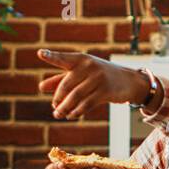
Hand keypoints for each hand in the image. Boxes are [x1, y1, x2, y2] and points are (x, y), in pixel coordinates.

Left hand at [38, 49, 153, 118]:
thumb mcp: (81, 74)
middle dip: (58, 99)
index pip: (63, 59)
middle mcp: (89, 66)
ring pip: (76, 97)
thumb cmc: (99, 76)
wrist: (128, 81)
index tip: (40, 53)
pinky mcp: (105, 91)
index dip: (52, 57)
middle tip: (54, 108)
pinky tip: (71, 115)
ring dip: (65, 108)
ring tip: (58, 115)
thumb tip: (41, 87)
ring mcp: (98, 78)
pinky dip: (77, 111)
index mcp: (80, 59)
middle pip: (66, 85)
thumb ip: (60, 79)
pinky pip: (86, 104)